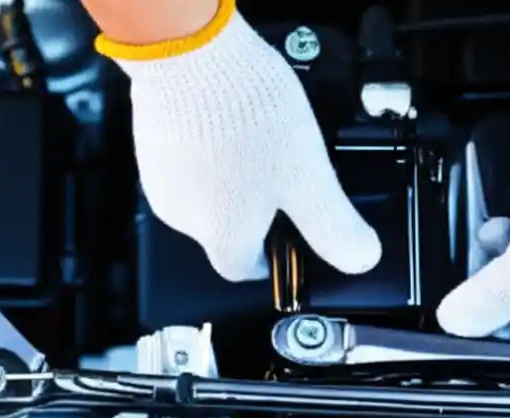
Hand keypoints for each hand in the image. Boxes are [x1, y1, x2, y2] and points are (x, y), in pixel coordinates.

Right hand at [104, 6, 381, 280]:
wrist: (193, 55)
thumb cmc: (248, 116)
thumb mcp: (310, 177)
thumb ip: (334, 226)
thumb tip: (359, 258)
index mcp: (222, 235)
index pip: (244, 269)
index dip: (269, 257)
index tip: (285, 236)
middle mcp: (184, 219)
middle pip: (223, 228)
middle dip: (251, 208)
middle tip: (279, 171)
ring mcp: (161, 181)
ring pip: (204, 193)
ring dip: (229, 177)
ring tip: (257, 140)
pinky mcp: (150, 147)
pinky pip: (184, 162)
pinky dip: (206, 150)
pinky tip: (227, 122)